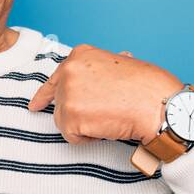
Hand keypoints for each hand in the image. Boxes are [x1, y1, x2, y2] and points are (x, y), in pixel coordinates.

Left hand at [27, 43, 183, 144]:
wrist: (157, 104)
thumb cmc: (148, 87)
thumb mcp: (120, 65)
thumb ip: (100, 70)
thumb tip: (98, 77)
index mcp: (80, 55)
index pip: (56, 77)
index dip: (46, 94)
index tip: (35, 105)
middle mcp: (69, 71)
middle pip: (60, 102)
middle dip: (77, 113)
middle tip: (100, 115)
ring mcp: (68, 94)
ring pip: (63, 120)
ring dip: (83, 126)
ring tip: (108, 117)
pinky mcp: (70, 117)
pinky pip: (72, 136)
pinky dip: (88, 138)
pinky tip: (107, 126)